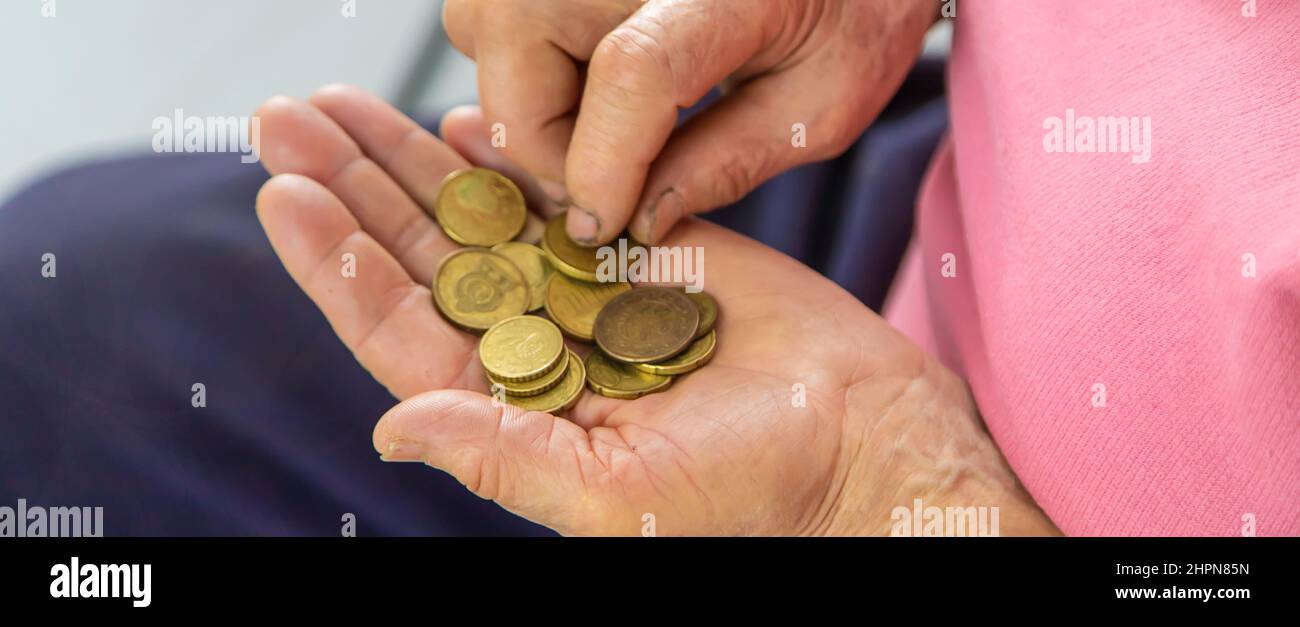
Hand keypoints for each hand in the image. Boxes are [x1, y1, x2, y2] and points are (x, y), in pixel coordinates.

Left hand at [253, 85, 1054, 535]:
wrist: (863, 440)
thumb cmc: (749, 493)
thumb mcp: (613, 494)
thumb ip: (501, 455)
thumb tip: (390, 427)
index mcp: (516, 404)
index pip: (400, 327)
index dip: (338, 262)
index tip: (283, 194)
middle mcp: (538, 342)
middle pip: (422, 254)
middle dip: (352, 186)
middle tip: (285, 118)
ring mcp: (589, 290)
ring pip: (480, 213)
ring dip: (412, 157)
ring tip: (344, 102)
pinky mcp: (649, 246)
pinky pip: (568, 190)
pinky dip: (518, 151)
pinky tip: (461, 116)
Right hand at [443, 0, 938, 244]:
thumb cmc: (850, 16)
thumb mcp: (820, 106)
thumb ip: (727, 164)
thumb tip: (633, 222)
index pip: (630, 73)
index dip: (602, 168)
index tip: (603, 230)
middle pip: (516, 45)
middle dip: (545, 141)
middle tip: (606, 180)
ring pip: (484, 27)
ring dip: (525, 96)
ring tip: (603, 123)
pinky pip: (492, 12)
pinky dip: (523, 58)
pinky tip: (590, 80)